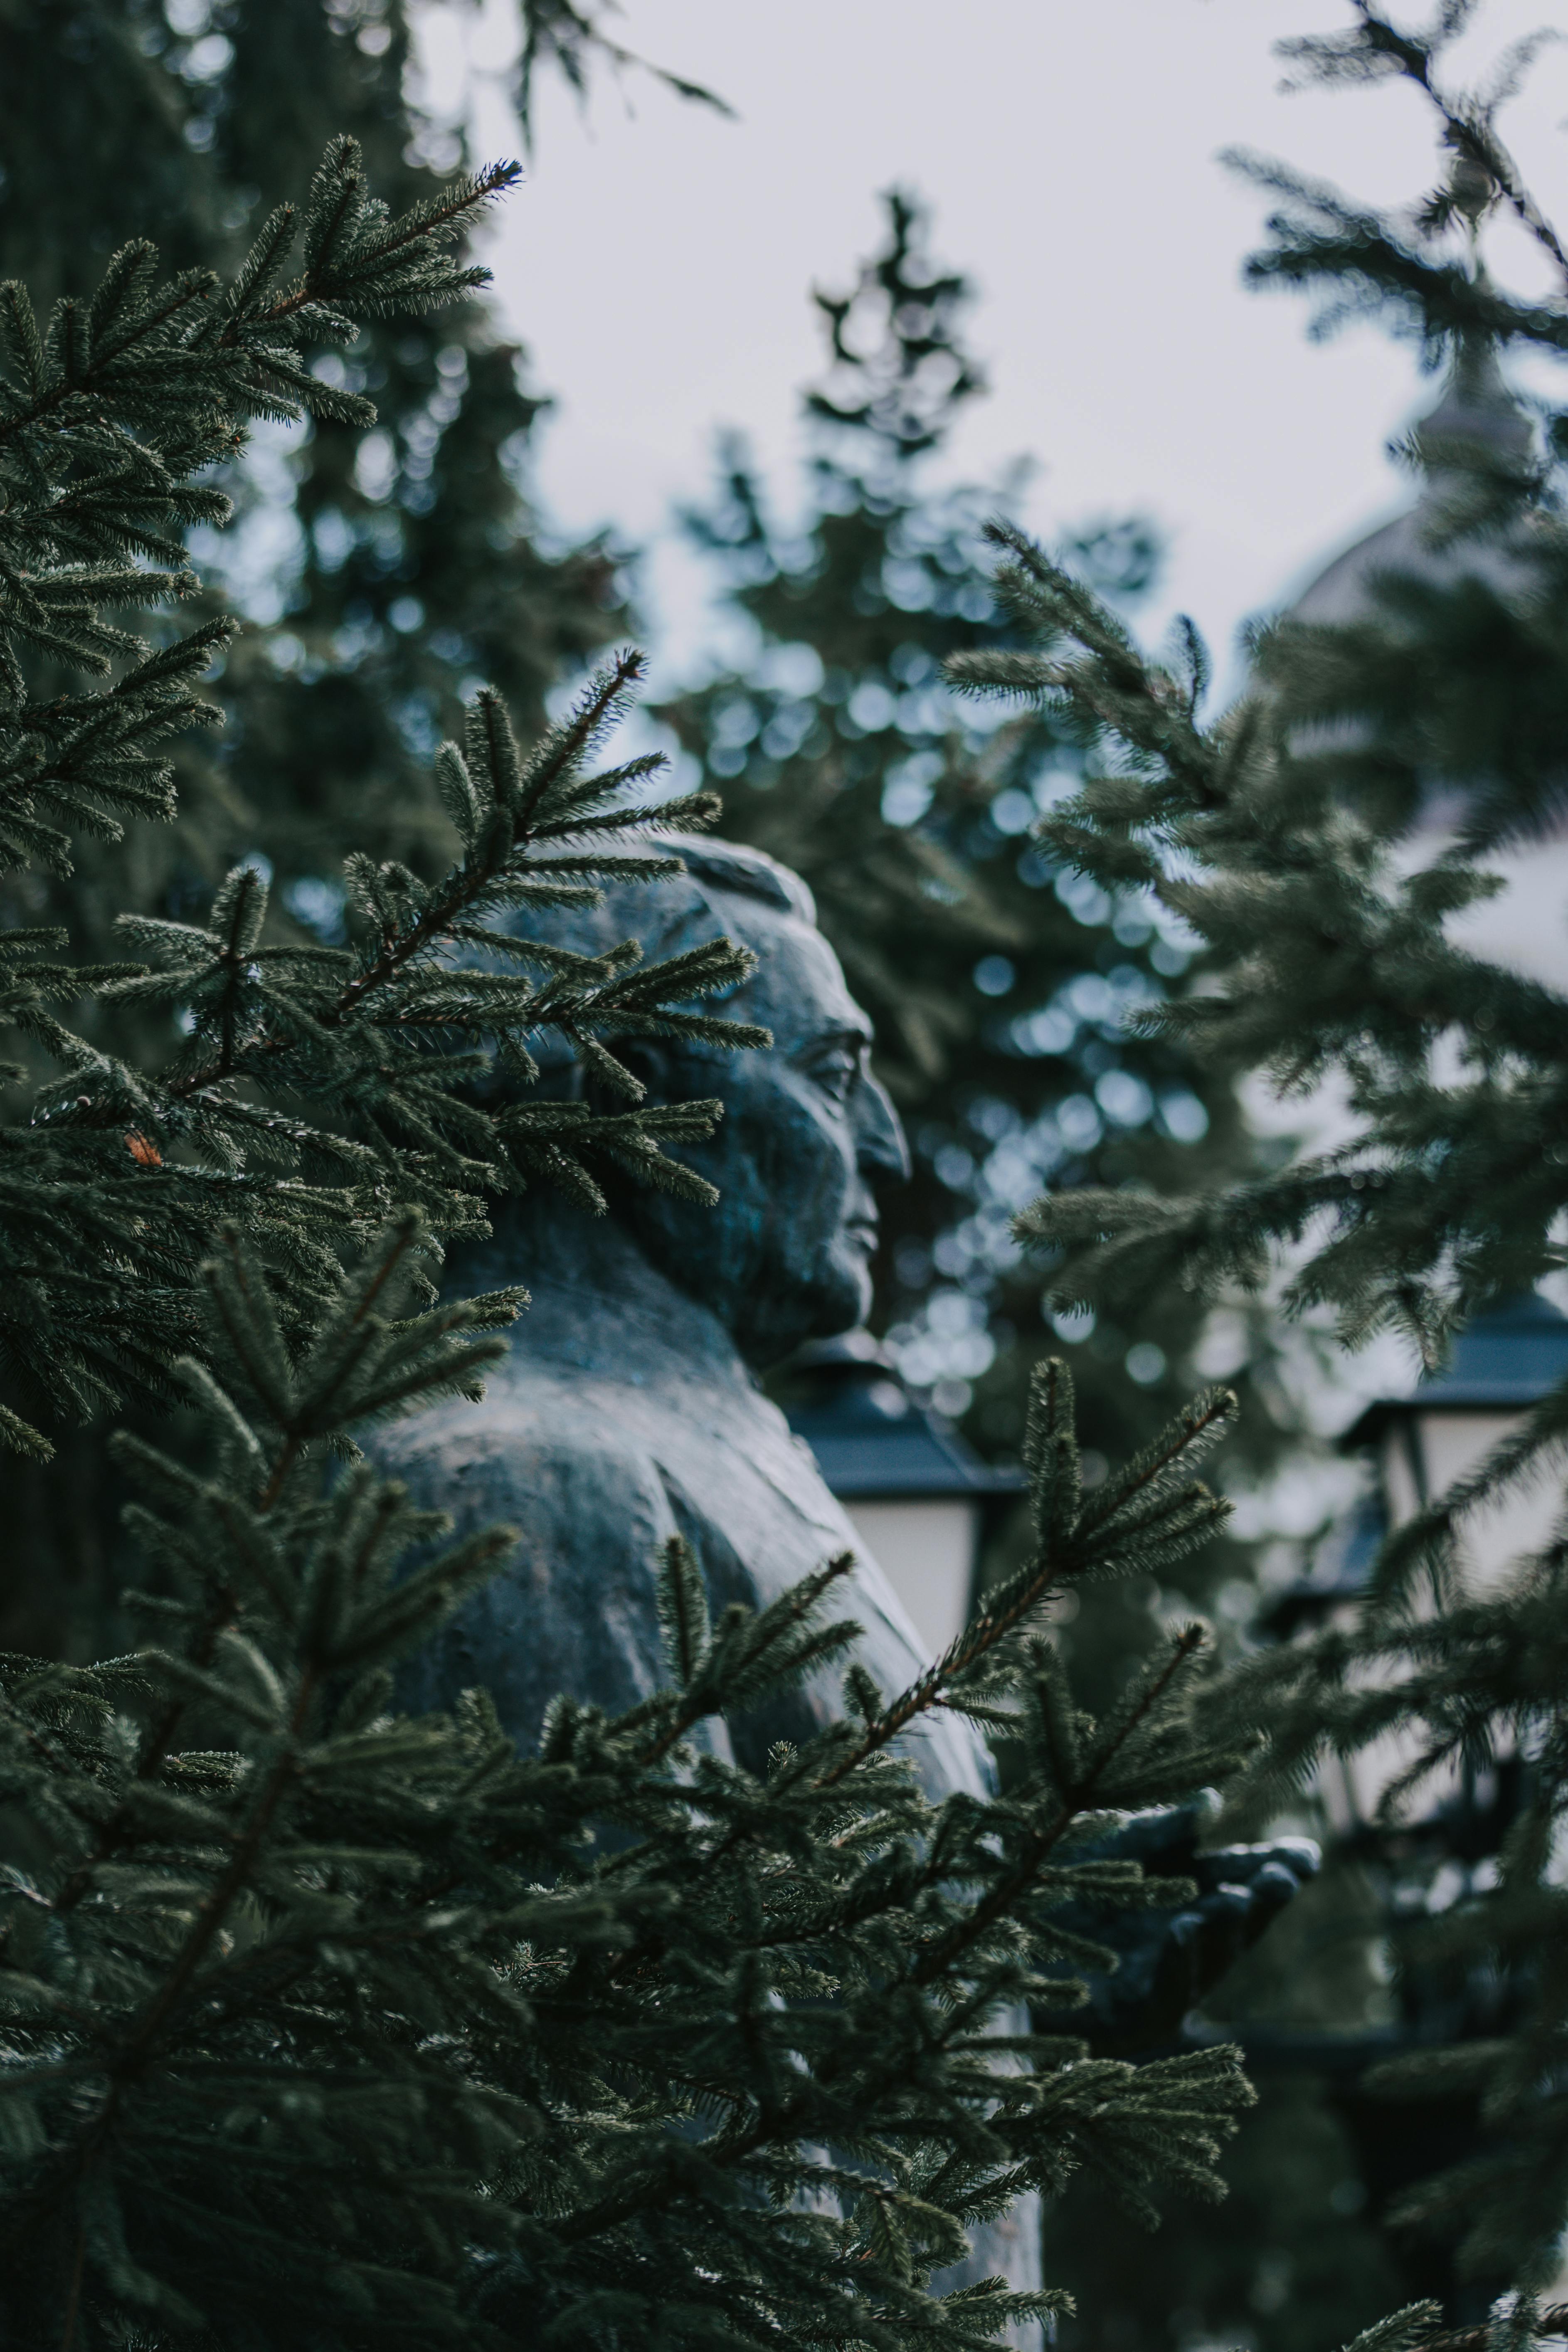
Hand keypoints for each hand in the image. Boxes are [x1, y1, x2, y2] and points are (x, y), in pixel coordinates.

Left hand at [1039, 1798, 1319, 2053]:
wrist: (986, 1928)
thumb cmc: (1049, 1881)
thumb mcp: (1109, 1842)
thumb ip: (1159, 1829)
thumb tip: (1210, 1801)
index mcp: (1183, 1895)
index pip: (1241, 1883)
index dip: (1275, 1870)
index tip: (1304, 1854)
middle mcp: (1179, 1942)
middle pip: (1237, 1927)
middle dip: (1264, 1902)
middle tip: (1283, 1876)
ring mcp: (1157, 1984)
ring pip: (1209, 1965)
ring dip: (1225, 1929)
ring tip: (1233, 1896)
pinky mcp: (1127, 2022)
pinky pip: (1165, 1998)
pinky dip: (1179, 1963)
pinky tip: (1184, 1929)